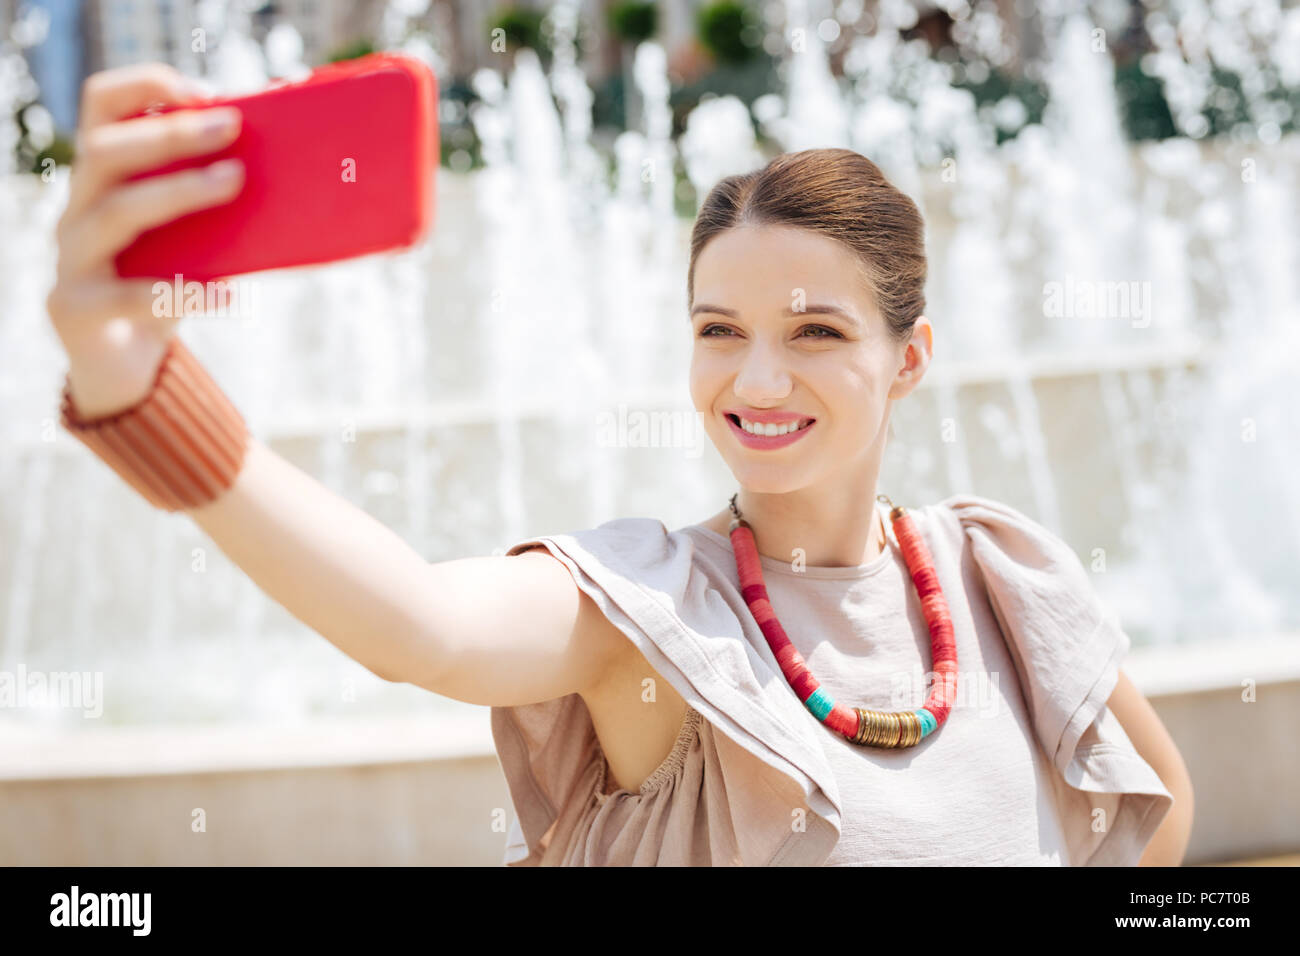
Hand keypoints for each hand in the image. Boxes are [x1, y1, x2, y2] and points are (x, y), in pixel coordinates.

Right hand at [46, 62, 244, 419]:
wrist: (124, 365)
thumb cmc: (165, 285)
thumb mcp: (188, 239)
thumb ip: (214, 205)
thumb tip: (286, 170)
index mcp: (100, 180)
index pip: (100, 108)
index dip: (143, 87)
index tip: (200, 90)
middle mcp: (77, 209)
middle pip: (105, 152)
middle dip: (170, 133)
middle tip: (232, 127)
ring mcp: (72, 259)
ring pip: (116, 211)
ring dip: (179, 191)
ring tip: (234, 182)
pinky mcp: (78, 308)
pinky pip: (133, 295)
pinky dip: (185, 292)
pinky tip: (229, 296)